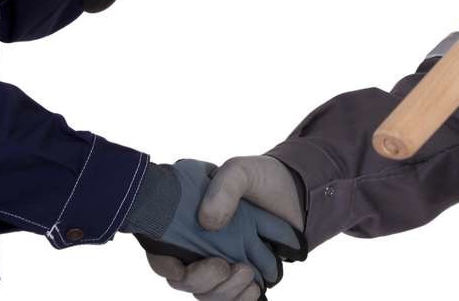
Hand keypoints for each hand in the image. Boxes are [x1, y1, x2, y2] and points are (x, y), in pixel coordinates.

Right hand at [143, 156, 304, 299]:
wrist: (296, 191)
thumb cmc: (261, 178)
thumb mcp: (240, 171)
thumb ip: (225, 187)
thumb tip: (207, 223)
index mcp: (188, 220)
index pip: (162, 251)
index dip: (165, 265)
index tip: (182, 267)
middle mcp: (200, 245)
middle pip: (186, 281)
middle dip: (203, 282)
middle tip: (225, 266)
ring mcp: (220, 262)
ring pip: (208, 294)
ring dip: (226, 291)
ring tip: (248, 274)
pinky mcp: (241, 276)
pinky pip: (231, 300)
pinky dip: (241, 300)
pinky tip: (255, 289)